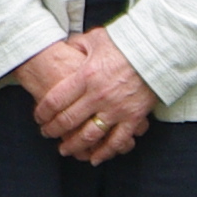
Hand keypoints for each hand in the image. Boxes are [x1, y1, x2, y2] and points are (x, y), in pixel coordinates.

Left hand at [22, 29, 156, 164]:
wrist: (157, 49)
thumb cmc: (126, 42)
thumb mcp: (96, 38)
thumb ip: (77, 45)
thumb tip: (65, 47)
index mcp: (86, 76)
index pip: (55, 100)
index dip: (43, 112)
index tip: (39, 117)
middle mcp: (98, 95)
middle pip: (68, 120)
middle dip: (54, 130)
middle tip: (47, 134)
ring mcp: (117, 109)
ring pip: (89, 135)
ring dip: (74, 145)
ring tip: (65, 149)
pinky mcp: (134, 117)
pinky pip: (117, 141)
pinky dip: (105, 152)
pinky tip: (95, 158)